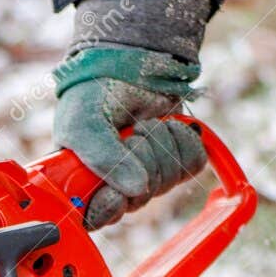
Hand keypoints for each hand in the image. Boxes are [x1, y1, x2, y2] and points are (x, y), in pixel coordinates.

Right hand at [52, 0, 210, 228]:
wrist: (131, 58)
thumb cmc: (94, 92)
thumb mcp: (84, 122)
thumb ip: (101, 157)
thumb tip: (137, 188)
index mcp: (83, 183)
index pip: (95, 217)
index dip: (107, 210)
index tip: (113, 195)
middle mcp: (115, 186)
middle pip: (137, 200)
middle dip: (138, 160)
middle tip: (129, 133)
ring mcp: (149, 176)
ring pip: (166, 182)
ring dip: (160, 145)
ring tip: (145, 123)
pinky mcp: (177, 161)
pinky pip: (192, 165)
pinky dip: (185, 141)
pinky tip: (169, 126)